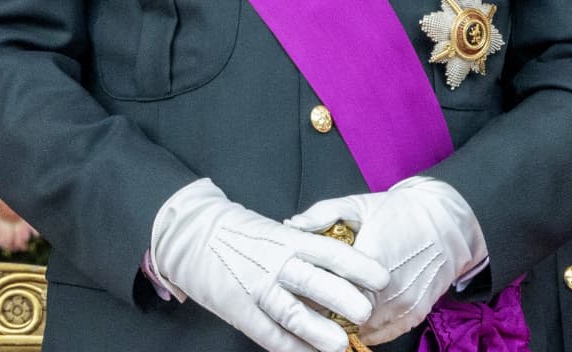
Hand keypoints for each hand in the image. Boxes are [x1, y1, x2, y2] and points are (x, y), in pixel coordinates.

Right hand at [151, 178, 388, 351]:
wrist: (190, 234)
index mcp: (287, 239)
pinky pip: (269, 334)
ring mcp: (256, 288)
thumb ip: (303, 250)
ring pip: (291, 313)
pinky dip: (290, 348)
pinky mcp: (239, 310)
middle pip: (314, 282)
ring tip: (339, 345)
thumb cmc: (239, 233)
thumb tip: (340, 275)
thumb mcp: (274, 230)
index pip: (329, 252)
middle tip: (365, 312)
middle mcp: (274, 263)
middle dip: (343, 299)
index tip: (382, 278)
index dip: (357, 266)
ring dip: (317, 331)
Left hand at [284, 176, 486, 343]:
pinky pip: (382, 335)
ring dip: (344, 324)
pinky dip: (365, 331)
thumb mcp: (357, 204)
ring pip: (363, 329)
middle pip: (345, 313)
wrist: (447, 223)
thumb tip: (291, 225)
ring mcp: (403, 305)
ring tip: (326, 314)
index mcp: (371, 257)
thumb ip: (322, 214)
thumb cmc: (397, 212)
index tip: (296, 290)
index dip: (310, 291)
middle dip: (325, 311)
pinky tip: (350, 321)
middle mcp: (389, 287)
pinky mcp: (414, 315)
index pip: (331, 287)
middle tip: (306, 305)